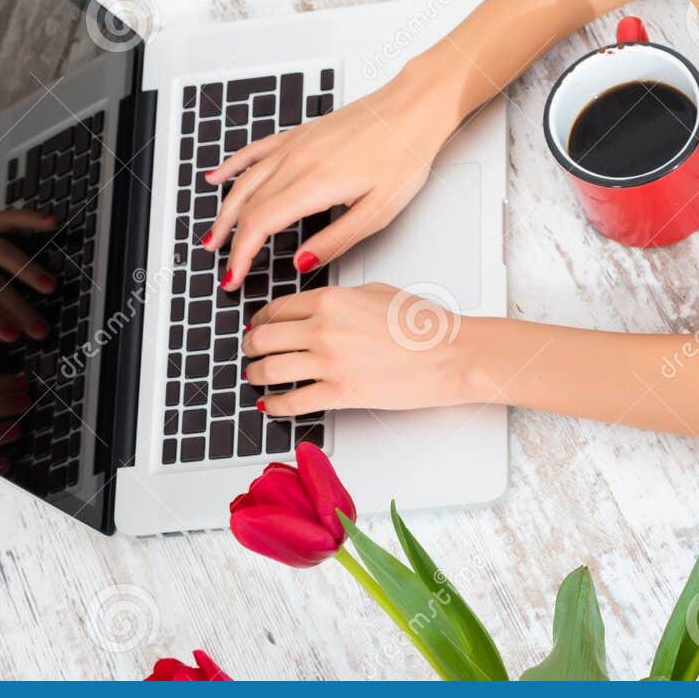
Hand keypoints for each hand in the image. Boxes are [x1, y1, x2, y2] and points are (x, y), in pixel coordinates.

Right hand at [201, 62, 459, 288]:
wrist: (413, 108)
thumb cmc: (404, 153)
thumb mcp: (379, 211)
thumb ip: (336, 240)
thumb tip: (302, 262)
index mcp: (313, 184)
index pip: (260, 225)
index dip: (241, 254)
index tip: (234, 275)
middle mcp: (296, 161)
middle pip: (247, 206)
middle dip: (230, 240)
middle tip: (223, 265)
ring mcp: (294, 144)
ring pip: (244, 181)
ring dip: (224, 211)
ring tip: (212, 236)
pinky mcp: (300, 133)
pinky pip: (254, 151)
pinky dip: (231, 166)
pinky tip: (216, 177)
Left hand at [241, 284, 475, 415]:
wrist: (449, 355)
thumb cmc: (424, 326)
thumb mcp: (377, 292)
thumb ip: (341, 298)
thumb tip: (319, 307)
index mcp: (331, 300)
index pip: (278, 308)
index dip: (260, 319)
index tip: (256, 325)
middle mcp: (324, 329)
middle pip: (265, 338)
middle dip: (251, 345)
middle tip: (249, 350)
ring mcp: (329, 363)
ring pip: (271, 369)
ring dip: (256, 374)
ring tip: (255, 376)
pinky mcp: (339, 394)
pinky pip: (292, 402)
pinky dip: (274, 405)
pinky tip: (269, 405)